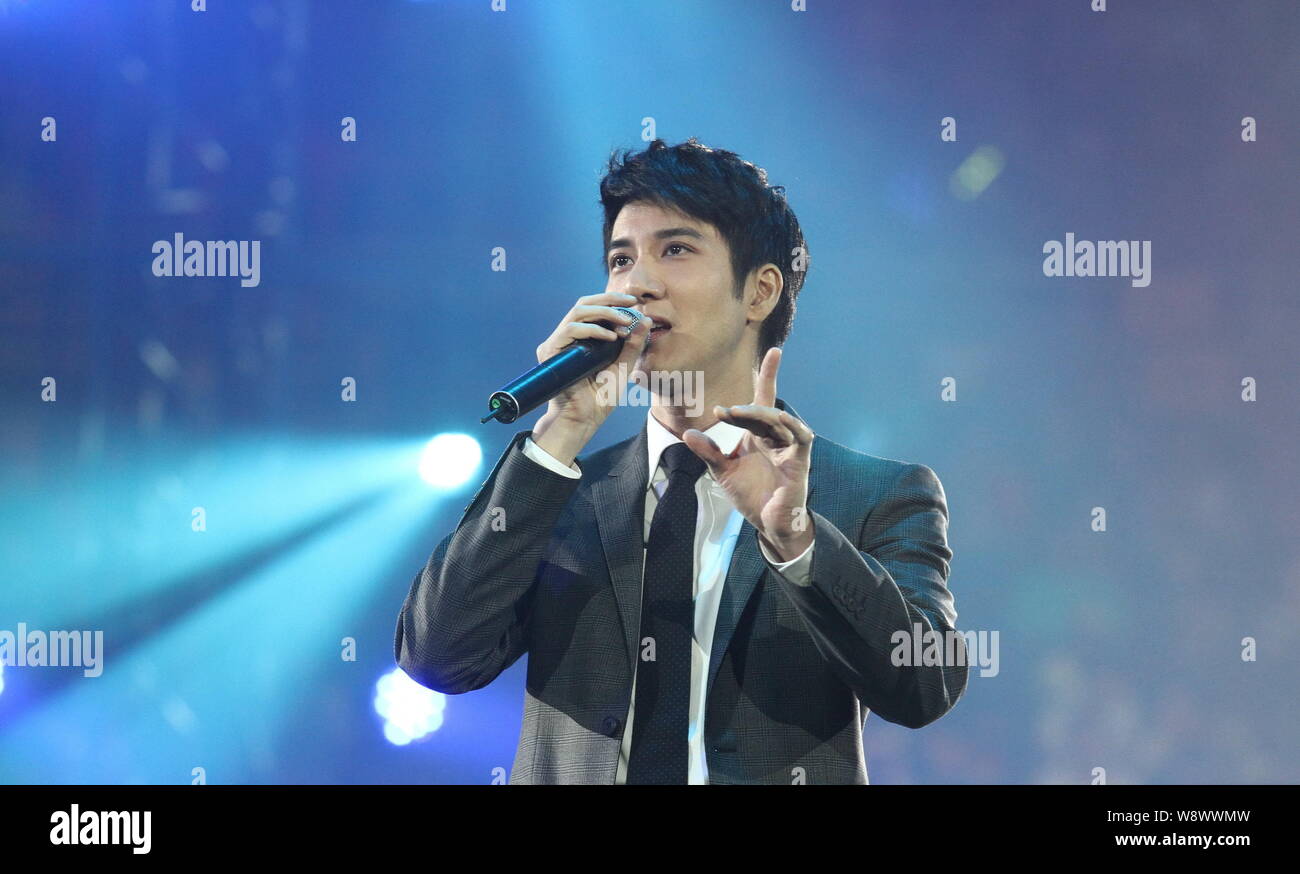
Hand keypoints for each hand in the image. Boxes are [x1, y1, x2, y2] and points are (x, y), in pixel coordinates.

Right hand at [531, 293, 652, 465]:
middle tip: (631, 302)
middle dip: (610, 300)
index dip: (614, 302)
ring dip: (604, 313)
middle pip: (585, 304)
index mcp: (582, 339)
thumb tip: (645, 320)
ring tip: (624, 321)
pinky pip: (570, 329)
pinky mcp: (550, 350)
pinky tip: (611, 337)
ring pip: (578, 312)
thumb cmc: (600, 398)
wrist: (584, 419)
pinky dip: (592, 329)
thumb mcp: (623, 367)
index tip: (636, 303)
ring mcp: (557, 343)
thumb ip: (632, 345)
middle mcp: (568, 337)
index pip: (594, 310)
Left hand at [682, 347, 814, 560]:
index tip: (769, 355)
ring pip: (779, 420)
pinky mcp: (800, 460)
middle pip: (766, 409)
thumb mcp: (722, 472)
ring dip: (761, 414)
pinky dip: (790, 426)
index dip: (768, 376)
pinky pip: (800, 437)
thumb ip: (708, 452)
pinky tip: (778, 419)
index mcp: (758, 434)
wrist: (767, 523)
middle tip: (725, 411)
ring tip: (740, 414)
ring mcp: (790, 446)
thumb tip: (686, 433)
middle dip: (748, 406)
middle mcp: (775, 436)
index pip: (763, 399)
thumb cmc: (750, 495)